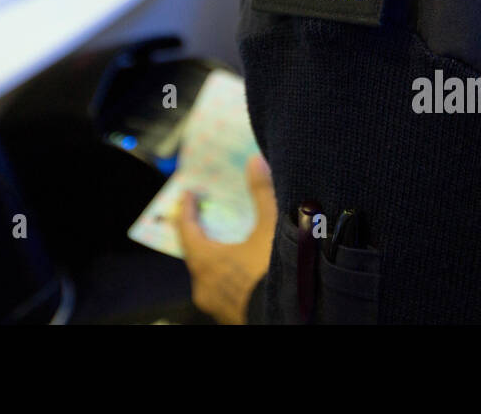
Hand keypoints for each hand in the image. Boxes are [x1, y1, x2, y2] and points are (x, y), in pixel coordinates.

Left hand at [177, 154, 276, 323]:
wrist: (294, 318)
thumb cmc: (275, 273)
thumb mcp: (271, 228)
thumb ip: (262, 194)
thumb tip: (255, 161)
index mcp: (206, 263)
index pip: (186, 231)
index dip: (186, 210)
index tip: (188, 195)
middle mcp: (204, 287)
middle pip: (197, 255)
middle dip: (202, 236)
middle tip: (207, 219)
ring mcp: (217, 306)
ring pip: (211, 277)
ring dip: (217, 260)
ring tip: (230, 245)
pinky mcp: (233, 317)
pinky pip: (225, 291)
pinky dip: (230, 277)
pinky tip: (246, 272)